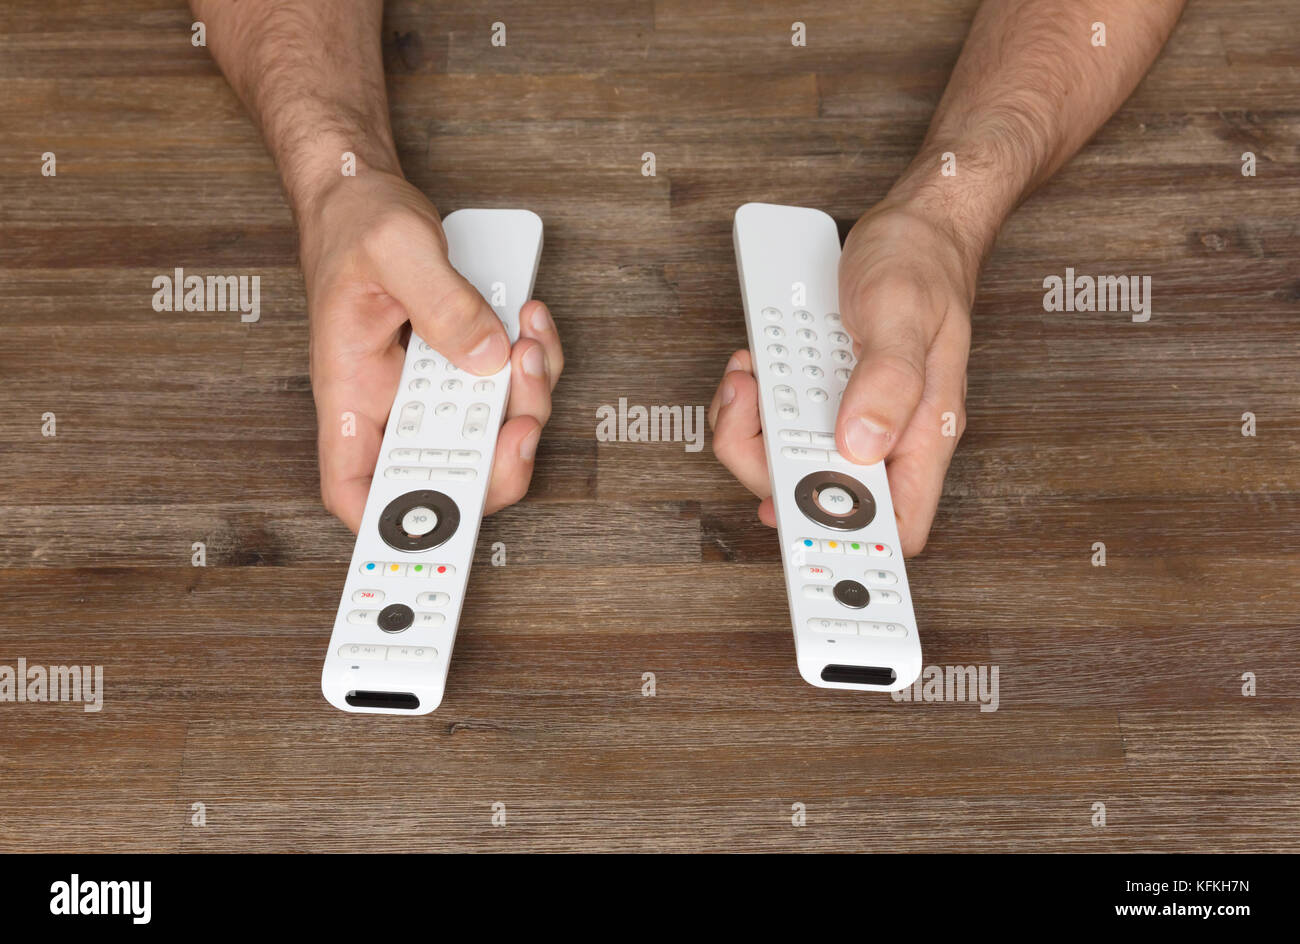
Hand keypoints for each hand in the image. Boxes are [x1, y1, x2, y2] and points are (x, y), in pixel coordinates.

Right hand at [299, 169, 562, 531]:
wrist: (364, 192)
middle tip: (523, 418)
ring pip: (489, 433)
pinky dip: (532, 364)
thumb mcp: (397, 250)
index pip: (357, 490)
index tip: (439, 533)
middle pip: (446, 474)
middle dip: (499, 459)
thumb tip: (488, 359)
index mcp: (352, 394)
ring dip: (528, 401)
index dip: (392, 527)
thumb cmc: (356, 222)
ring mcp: (430, 387)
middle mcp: (392, 402)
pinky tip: (531, 323)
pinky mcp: (462, 363)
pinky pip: (508, 389)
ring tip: (529, 339)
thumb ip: (443, 305)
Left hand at [709, 204, 974, 555]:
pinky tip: (753, 370)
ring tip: (747, 378)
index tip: (805, 546)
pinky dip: (753, 405)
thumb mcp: (903, 313)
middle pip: (820, 500)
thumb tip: (861, 445)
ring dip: (751, 429)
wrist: (913, 224)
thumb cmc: (922, 264)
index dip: (853, 551)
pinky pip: (778, 426)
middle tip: (752, 413)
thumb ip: (887, 381)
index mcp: (921, 433)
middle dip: (769, 467)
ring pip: (788, 464)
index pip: (898, 527)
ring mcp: (852, 420)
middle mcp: (886, 437)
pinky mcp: (825, 398)